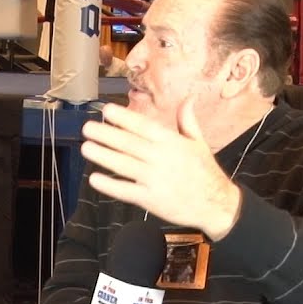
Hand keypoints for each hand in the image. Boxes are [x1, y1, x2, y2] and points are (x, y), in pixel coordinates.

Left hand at [81, 101, 242, 239]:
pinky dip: (109, 185)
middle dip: (106, 134)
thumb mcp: (199, 143)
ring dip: (103, 155)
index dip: (124, 117)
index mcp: (172, 143)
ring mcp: (155, 180)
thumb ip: (188, 121)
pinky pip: (126, 191)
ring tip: (86, 147)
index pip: (143, 126)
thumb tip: (188, 98)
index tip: (106, 110)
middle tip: (88, 128)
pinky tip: (95, 178)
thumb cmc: (205, 172)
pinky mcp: (151, 200)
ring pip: (123, 165)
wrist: (216, 205)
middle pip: (128, 144)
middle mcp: (162, 159)